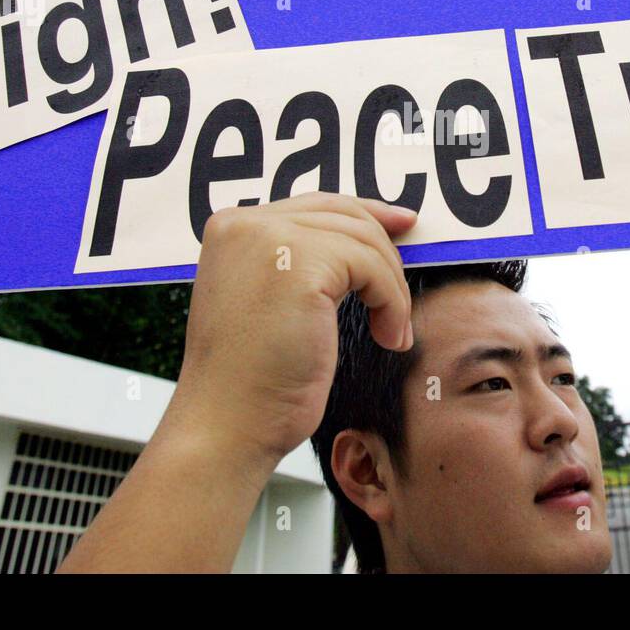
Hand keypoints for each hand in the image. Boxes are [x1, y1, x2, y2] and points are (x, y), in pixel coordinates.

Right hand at [166, 192, 417, 461]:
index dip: (367, 212)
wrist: (227, 426)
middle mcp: (244, 223)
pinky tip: (388, 338)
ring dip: (391, 289)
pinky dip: (392, 304)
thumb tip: (368, 235)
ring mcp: (269, 239)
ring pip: (364, 242)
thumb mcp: (269, 302)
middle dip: (385, 253)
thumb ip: (298, 261)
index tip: (402, 224)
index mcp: (231, 229)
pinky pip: (373, 268)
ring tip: (391, 331)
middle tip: (402, 296)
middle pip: (345, 215)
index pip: (315, 203)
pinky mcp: (299, 264)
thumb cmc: (250, 382)